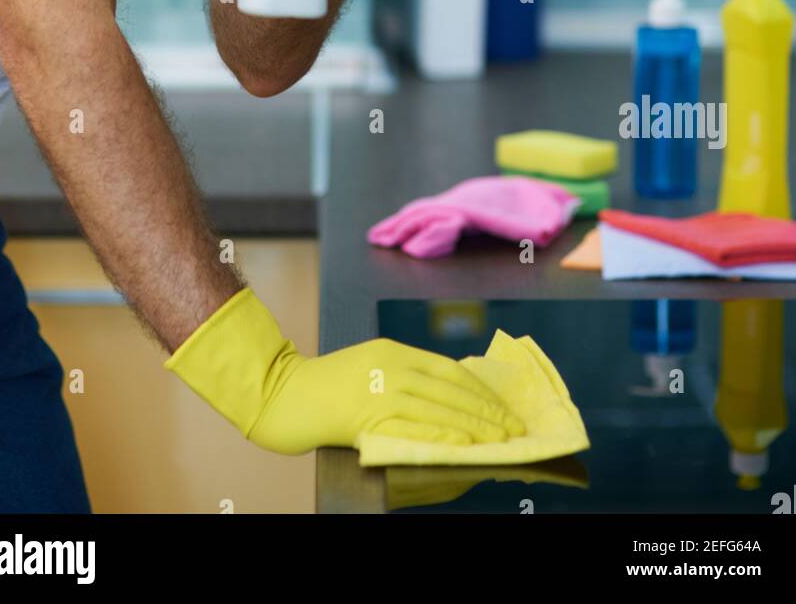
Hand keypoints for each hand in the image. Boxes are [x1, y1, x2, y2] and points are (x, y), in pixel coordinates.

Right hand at [165, 288, 524, 454]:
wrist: (283, 393)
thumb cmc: (327, 384)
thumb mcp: (371, 364)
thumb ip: (405, 375)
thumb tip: (448, 396)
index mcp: (394, 351)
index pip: (450, 371)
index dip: (480, 392)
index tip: (503, 408)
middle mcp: (391, 367)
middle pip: (450, 390)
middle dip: (486, 412)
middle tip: (512, 429)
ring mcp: (380, 391)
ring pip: (439, 409)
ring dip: (473, 426)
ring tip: (498, 440)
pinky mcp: (367, 416)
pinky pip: (414, 427)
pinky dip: (442, 435)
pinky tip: (462, 444)